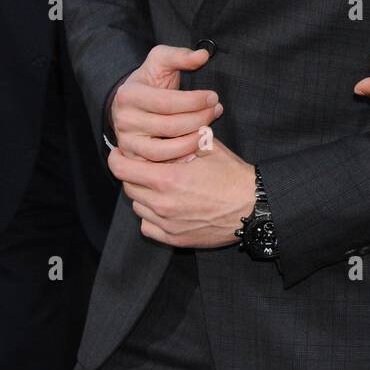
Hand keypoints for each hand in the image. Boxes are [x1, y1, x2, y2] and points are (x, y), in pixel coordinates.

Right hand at [111, 45, 221, 163]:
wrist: (133, 104)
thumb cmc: (151, 81)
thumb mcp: (161, 61)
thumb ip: (180, 55)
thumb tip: (202, 55)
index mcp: (128, 95)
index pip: (167, 102)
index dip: (194, 101)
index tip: (213, 97)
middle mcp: (123, 121)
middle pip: (169, 127)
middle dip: (198, 119)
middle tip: (216, 111)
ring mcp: (127, 143)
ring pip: (163, 151)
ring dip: (192, 141)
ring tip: (209, 129)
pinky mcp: (134, 160)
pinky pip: (159, 166)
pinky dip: (180, 159)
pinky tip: (197, 148)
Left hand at [111, 134, 254, 247]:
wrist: (253, 207)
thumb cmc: (232, 176)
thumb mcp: (208, 147)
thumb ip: (180, 140)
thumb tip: (162, 131)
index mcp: (167, 179)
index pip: (122, 169)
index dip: (117, 158)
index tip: (119, 153)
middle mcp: (162, 204)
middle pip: (129, 187)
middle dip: (133, 175)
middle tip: (145, 167)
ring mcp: (167, 224)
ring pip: (138, 207)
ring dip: (143, 195)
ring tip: (160, 186)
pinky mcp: (174, 238)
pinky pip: (148, 227)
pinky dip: (151, 216)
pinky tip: (166, 206)